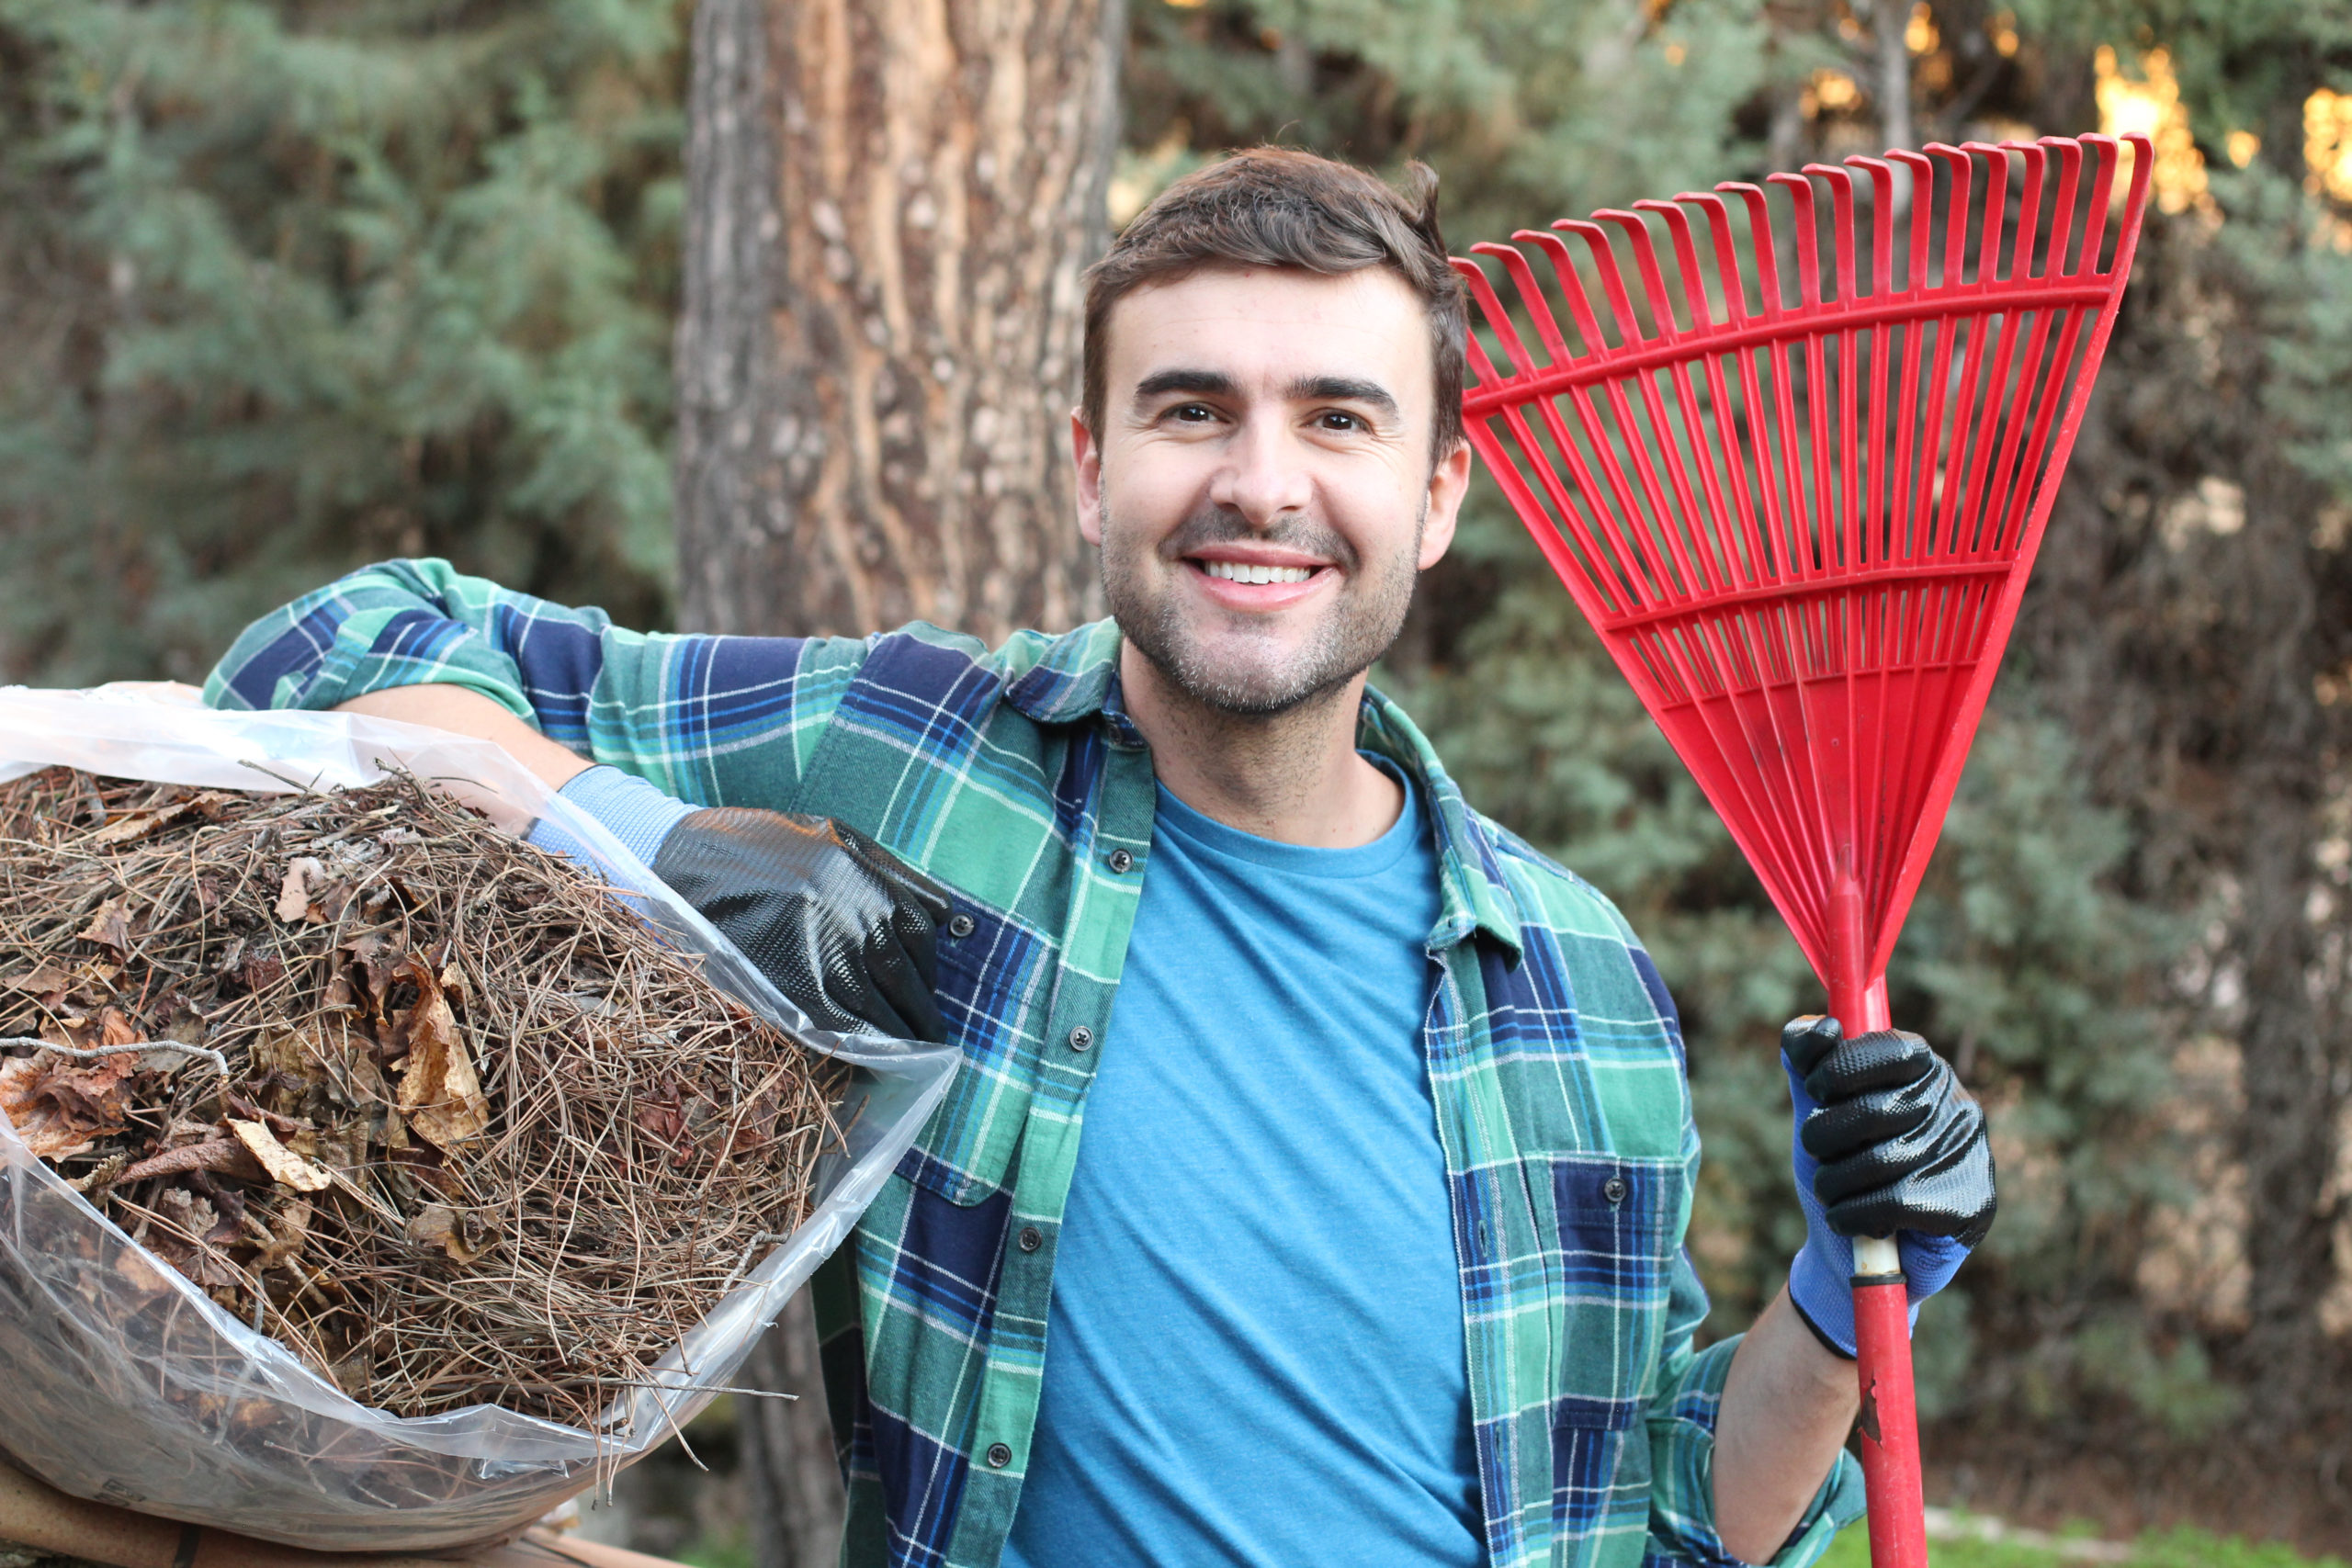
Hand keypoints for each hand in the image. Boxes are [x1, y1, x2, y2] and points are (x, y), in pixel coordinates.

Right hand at [652, 809, 953, 1042]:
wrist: (683, 862)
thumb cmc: (760, 844)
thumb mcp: (833, 836)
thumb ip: (892, 870)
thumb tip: (947, 913)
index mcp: (870, 883)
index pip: (921, 938)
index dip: (927, 970)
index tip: (926, 990)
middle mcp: (856, 923)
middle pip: (907, 982)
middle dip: (921, 1014)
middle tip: (929, 1037)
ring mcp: (826, 961)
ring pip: (881, 1013)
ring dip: (900, 1040)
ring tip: (906, 1056)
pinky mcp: (793, 993)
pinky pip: (843, 1033)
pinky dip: (861, 1051)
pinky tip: (867, 1060)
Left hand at [1781, 1015, 1994, 1356]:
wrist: (1853, 1251)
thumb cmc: (1838, 1165)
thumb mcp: (1815, 1109)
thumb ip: (1806, 1061)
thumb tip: (1819, 1026)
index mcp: (1924, 1067)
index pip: (1888, 1048)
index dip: (1840, 1068)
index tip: (1817, 1091)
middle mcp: (1958, 1103)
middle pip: (1873, 1109)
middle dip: (1824, 1138)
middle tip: (1820, 1156)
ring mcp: (1971, 1154)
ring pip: (1880, 1160)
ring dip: (1834, 1183)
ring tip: (1831, 1192)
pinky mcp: (1973, 1203)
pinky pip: (1896, 1202)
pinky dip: (1854, 1216)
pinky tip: (1849, 1221)